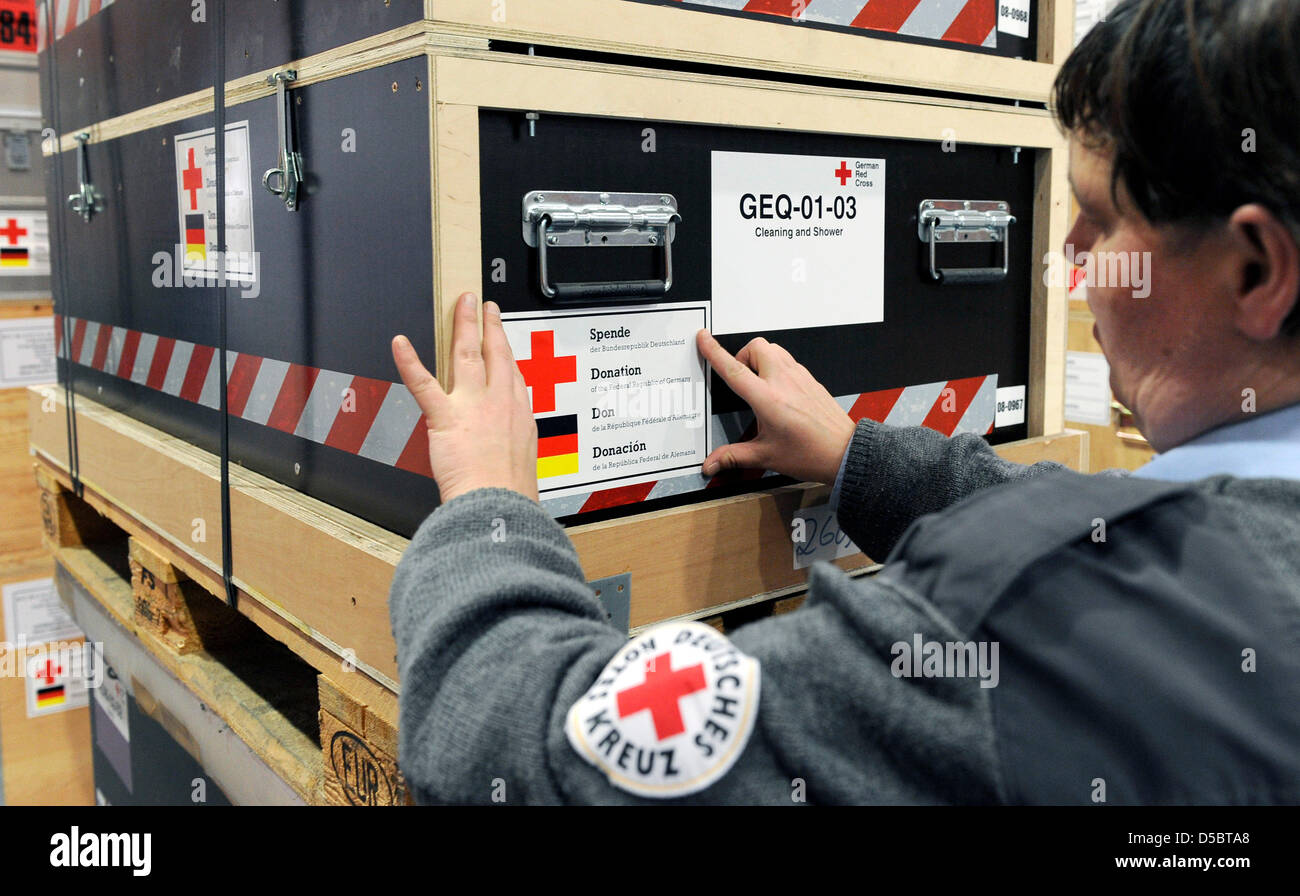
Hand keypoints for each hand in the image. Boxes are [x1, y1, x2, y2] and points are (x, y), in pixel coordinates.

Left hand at [392, 293, 539, 503]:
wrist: (497, 505)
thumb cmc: (509, 495)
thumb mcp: (522, 467)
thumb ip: (511, 453)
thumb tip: (502, 457)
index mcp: (520, 417)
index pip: (513, 375)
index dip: (507, 353)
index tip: (503, 340)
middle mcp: (500, 403)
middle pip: (495, 353)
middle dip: (489, 325)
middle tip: (484, 306)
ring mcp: (473, 405)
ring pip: (467, 355)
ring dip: (463, 326)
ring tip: (460, 306)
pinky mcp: (445, 416)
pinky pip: (423, 383)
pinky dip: (409, 361)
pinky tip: (400, 343)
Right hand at [696, 330, 854, 484]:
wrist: (844, 452)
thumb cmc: (811, 453)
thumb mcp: (766, 456)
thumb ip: (734, 456)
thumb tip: (712, 463)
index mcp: (768, 400)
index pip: (734, 369)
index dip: (714, 351)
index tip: (703, 338)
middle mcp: (784, 382)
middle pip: (756, 347)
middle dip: (742, 354)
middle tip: (740, 377)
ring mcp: (800, 377)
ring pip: (774, 349)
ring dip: (760, 358)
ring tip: (758, 382)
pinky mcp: (810, 379)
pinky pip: (788, 360)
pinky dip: (776, 366)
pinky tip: (778, 390)